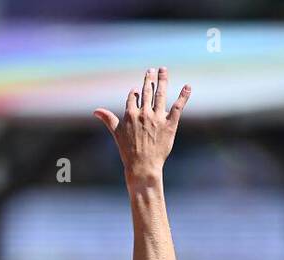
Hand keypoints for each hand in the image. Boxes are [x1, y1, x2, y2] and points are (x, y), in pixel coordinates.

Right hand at [93, 67, 189, 184]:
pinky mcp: (170, 124)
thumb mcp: (117, 133)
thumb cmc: (128, 152)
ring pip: (160, 94)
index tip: (137, 90)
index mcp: (131, 114)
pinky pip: (178, 106)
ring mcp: (157, 118)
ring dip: (162, 80)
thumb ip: (108, 119)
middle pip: (147, 91)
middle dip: (149, 79)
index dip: (135, 93)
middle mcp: (144, 113)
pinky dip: (183, 96)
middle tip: (152, 70)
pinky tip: (188, 86)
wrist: (143, 166)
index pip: (133, 98)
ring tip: (163, 70)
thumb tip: (95, 111)